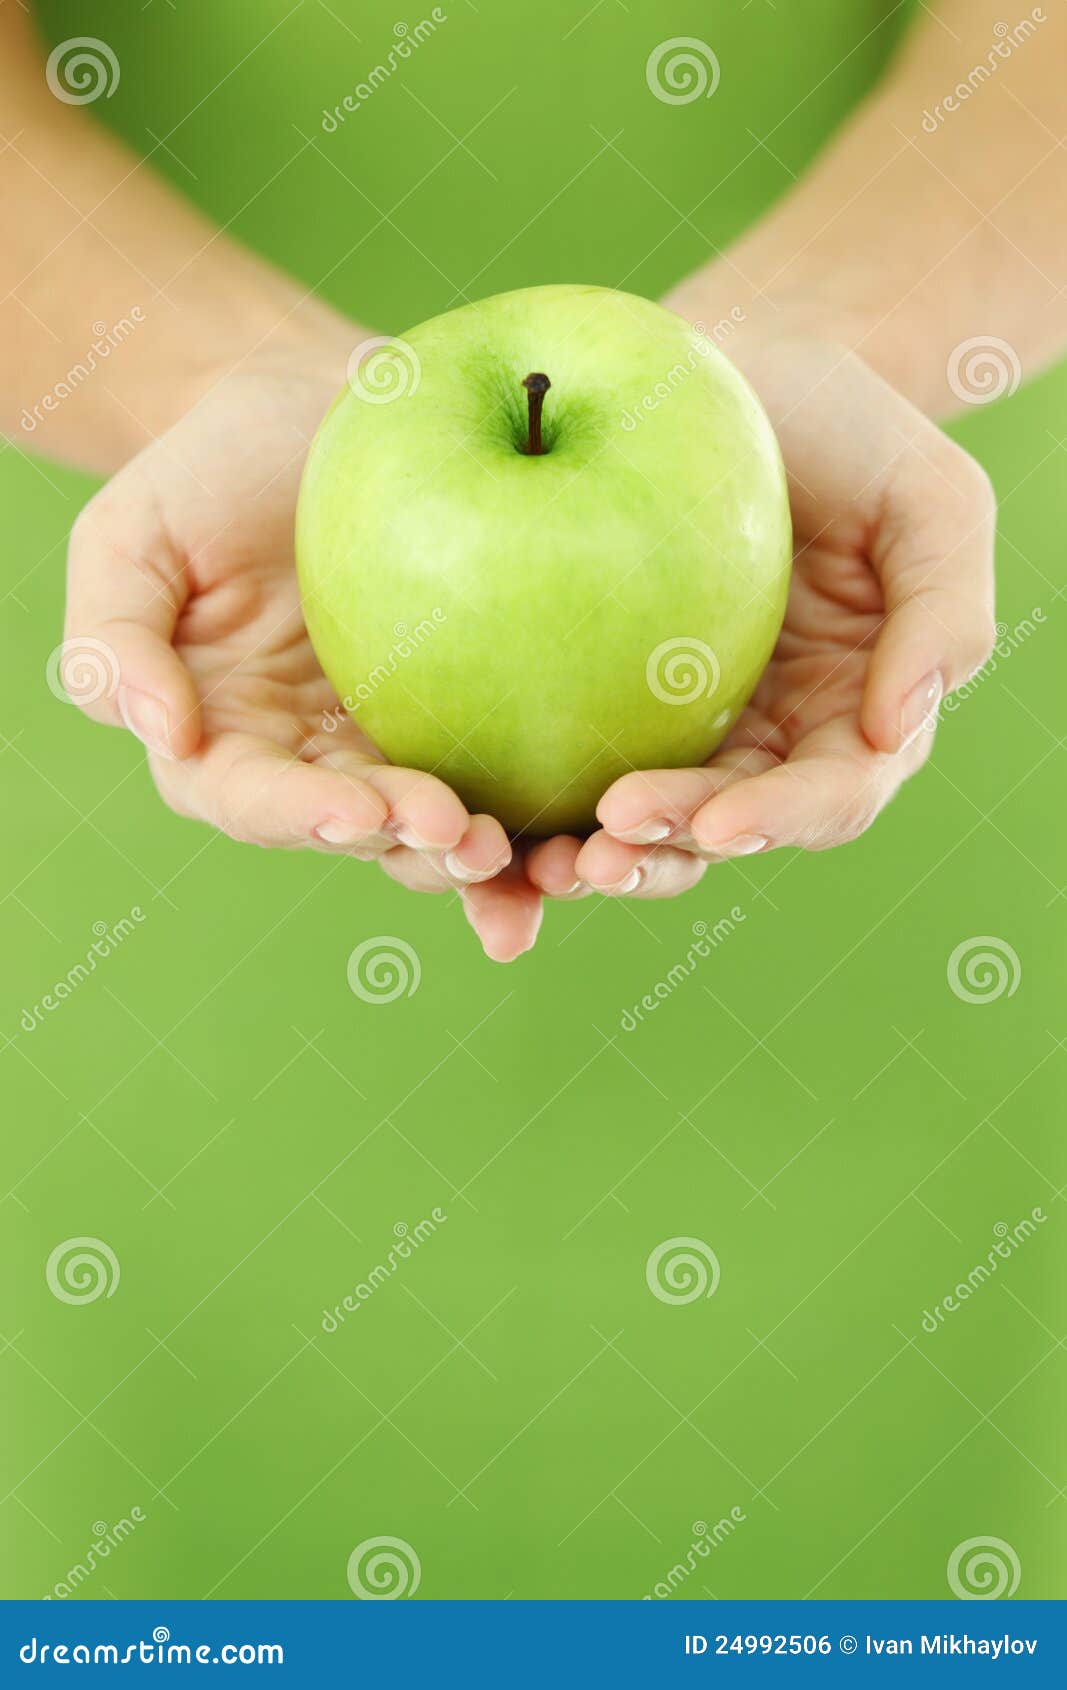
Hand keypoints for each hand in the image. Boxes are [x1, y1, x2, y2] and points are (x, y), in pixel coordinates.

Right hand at [62, 363, 541, 961]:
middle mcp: (310, 765)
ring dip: (475, 860)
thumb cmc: (211, 467)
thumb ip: (114, 637)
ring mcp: (394, 749)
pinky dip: (534, 825)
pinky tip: (577, 843)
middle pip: (357, 834)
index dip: (303, 816)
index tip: (363, 808)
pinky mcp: (468, 724)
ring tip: (518, 856)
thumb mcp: (129, 532)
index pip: (252, 800)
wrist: (319, 413)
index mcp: (223, 740)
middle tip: (465, 838)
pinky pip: (502, 785)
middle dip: (408, 849)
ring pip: (432, 832)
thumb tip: (163, 734)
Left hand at [527, 332, 995, 899]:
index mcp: (854, 716)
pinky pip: (574, 766)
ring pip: (648, 824)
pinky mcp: (606, 708)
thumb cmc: (848, 427)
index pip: (829, 794)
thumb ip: (944, 611)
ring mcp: (685, 732)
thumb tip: (899, 729)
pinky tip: (490, 815)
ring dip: (603, 857)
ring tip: (547, 866)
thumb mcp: (930, 497)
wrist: (739, 372)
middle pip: (726, 828)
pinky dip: (541, 805)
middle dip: (670, 852)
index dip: (779, 818)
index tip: (718, 823)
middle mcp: (769, 743)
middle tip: (603, 852)